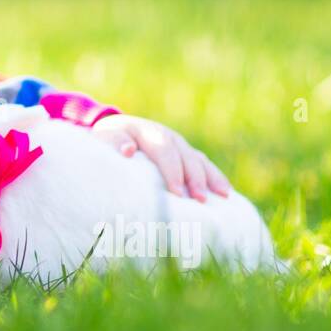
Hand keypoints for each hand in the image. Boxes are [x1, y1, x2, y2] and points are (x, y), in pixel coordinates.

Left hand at [90, 114, 231, 202]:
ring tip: (221, 197)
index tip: (175, 191)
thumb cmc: (108, 141)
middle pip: (185, 156)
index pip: (163, 150)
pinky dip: (216, 177)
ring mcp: (179, 144)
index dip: (171, 170)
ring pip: (198, 159)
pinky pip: (204, 164)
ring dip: (209, 178)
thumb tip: (127, 150)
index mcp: (146, 131)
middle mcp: (166, 135)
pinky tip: (226, 193)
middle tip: (199, 200)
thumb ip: (113, 143)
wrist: (116, 130)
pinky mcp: (185, 153)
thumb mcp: (104, 139)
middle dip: (193, 178)